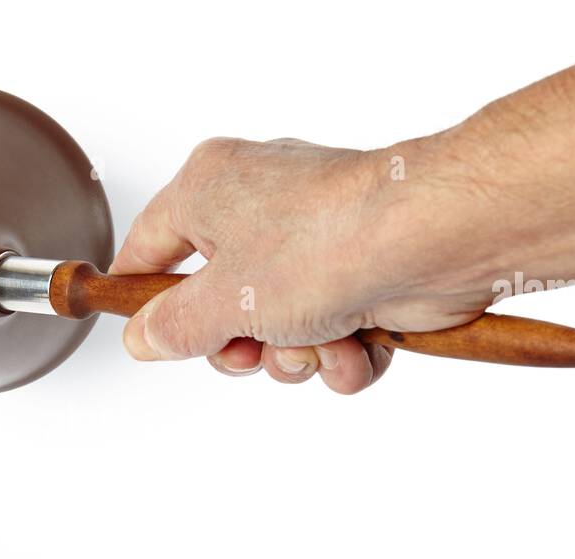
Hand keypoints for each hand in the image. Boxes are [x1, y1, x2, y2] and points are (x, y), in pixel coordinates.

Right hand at [110, 137, 493, 392]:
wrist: (432, 239)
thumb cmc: (327, 241)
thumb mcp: (223, 300)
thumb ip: (174, 326)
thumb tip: (144, 337)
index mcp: (211, 188)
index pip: (150, 244)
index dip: (142, 296)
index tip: (143, 336)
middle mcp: (261, 206)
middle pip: (218, 302)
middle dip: (241, 345)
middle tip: (252, 349)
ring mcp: (315, 241)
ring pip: (279, 327)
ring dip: (297, 355)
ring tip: (318, 342)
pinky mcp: (360, 273)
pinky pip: (331, 333)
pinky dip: (342, 353)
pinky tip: (355, 346)